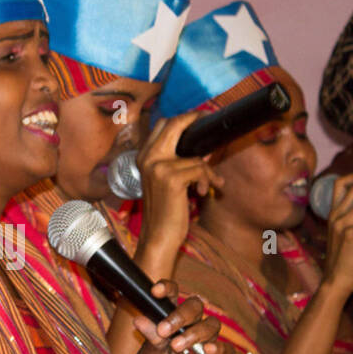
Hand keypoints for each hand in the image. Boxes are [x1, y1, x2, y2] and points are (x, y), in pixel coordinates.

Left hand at [126, 283, 228, 353]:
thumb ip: (150, 340)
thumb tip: (141, 319)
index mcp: (167, 323)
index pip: (171, 296)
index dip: (167, 288)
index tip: (156, 292)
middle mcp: (186, 330)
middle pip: (196, 306)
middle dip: (182, 314)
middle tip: (166, 330)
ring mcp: (200, 347)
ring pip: (211, 325)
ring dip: (196, 332)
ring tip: (178, 346)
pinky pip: (226, 352)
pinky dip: (219, 349)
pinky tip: (206, 352)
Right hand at [135, 112, 223, 261]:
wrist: (158, 236)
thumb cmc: (165, 211)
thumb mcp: (165, 181)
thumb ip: (175, 161)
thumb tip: (202, 149)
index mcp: (143, 157)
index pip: (162, 124)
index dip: (183, 118)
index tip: (199, 117)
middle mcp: (147, 158)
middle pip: (175, 124)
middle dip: (195, 121)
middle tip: (208, 123)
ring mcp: (158, 167)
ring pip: (196, 156)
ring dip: (208, 171)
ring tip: (209, 184)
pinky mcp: (171, 178)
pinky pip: (200, 169)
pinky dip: (208, 180)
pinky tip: (204, 191)